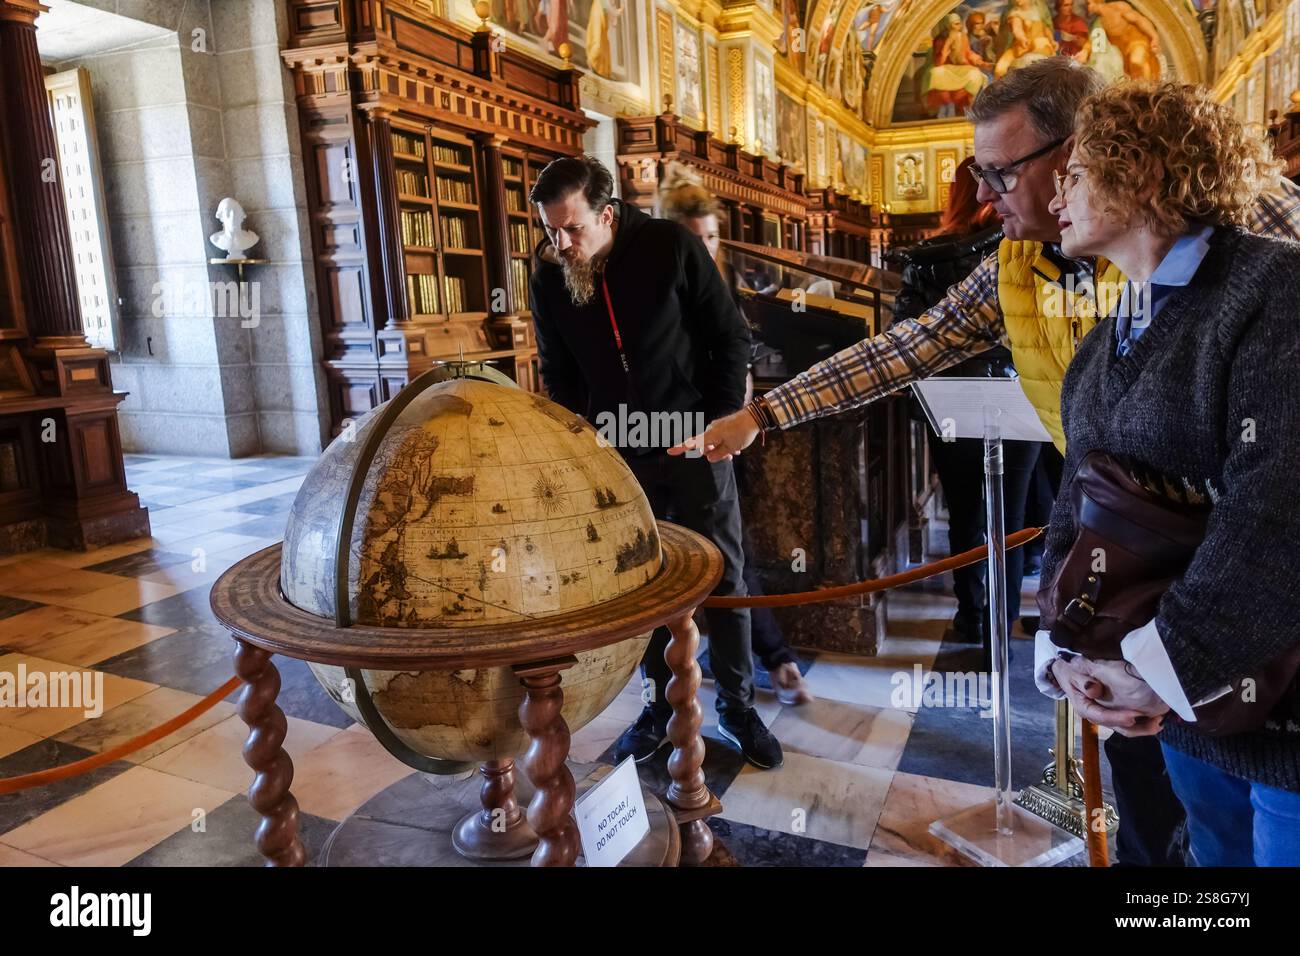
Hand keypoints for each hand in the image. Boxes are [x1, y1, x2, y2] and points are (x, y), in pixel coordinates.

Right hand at [667, 408, 759, 460]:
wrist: (753, 418)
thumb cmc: (741, 433)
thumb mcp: (730, 448)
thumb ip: (718, 454)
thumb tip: (708, 457)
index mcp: (710, 436)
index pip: (692, 443)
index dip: (680, 448)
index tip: (669, 451)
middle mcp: (711, 430)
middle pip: (705, 447)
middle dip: (714, 454)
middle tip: (729, 457)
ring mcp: (716, 428)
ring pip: (714, 443)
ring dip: (722, 450)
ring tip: (735, 452)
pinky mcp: (722, 426)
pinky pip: (720, 438)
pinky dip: (725, 444)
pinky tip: (736, 448)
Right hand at [1050, 656, 1169, 736]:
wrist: (1068, 673)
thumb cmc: (1070, 673)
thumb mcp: (1071, 673)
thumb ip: (1082, 681)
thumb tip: (1093, 690)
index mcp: (1085, 708)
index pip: (1102, 717)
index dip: (1119, 718)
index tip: (1135, 715)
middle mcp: (1097, 715)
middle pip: (1119, 727)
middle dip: (1139, 728)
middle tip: (1156, 722)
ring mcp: (1107, 715)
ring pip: (1127, 728)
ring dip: (1144, 727)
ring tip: (1160, 721)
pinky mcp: (1114, 712)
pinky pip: (1130, 722)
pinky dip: (1143, 721)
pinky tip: (1155, 715)